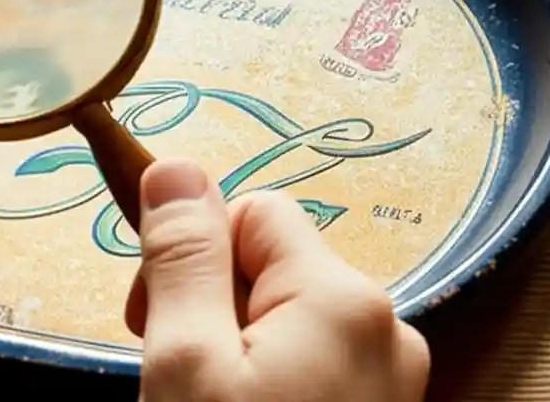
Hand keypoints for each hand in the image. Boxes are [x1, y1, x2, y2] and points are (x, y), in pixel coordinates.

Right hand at [125, 160, 430, 401]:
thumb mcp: (187, 361)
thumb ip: (184, 260)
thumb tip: (176, 169)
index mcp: (343, 296)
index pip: (252, 213)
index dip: (193, 259)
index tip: (155, 326)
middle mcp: (387, 324)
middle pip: (271, 266)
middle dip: (214, 307)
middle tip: (182, 379)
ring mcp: (394, 376)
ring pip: (288, 320)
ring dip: (240, 349)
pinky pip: (316, 364)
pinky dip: (274, 382)